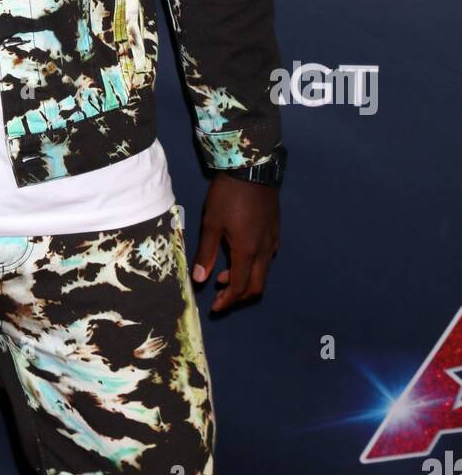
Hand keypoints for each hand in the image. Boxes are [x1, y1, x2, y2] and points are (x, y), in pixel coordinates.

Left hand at [191, 172, 279, 312]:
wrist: (253, 168)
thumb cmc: (228, 194)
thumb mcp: (211, 222)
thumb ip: (206, 252)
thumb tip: (199, 280)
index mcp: (247, 251)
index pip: (240, 287)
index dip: (227, 301)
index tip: (215, 307)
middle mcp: (265, 250)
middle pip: (256, 285)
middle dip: (238, 296)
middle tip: (220, 296)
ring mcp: (273, 240)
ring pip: (263, 272)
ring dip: (245, 280)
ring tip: (224, 275)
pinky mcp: (275, 230)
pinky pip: (268, 257)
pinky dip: (254, 266)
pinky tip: (241, 256)